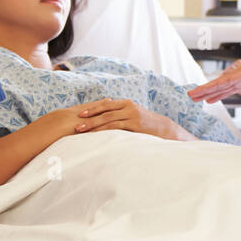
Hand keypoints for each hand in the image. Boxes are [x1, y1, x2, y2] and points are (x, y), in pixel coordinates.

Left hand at [72, 97, 193, 140]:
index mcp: (127, 103)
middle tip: (75, 124)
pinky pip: (116, 128)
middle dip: (89, 118)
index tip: (78, 114)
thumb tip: (104, 114)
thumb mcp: (134, 115)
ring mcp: (132, 116)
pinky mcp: (136, 125)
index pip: (105, 105)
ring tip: (81, 131)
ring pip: (108, 120)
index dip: (91, 109)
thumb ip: (120, 114)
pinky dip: (104, 132)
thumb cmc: (147, 124)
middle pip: (104, 112)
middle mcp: (129, 107)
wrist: (165, 129)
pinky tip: (96, 136)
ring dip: (93, 126)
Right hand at [188, 49, 240, 106]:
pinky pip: (229, 88)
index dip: (211, 86)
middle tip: (190, 95)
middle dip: (204, 89)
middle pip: (219, 83)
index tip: (199, 90)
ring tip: (195, 98)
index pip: (225, 80)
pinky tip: (211, 99)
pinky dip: (220, 94)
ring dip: (209, 92)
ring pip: (222, 86)